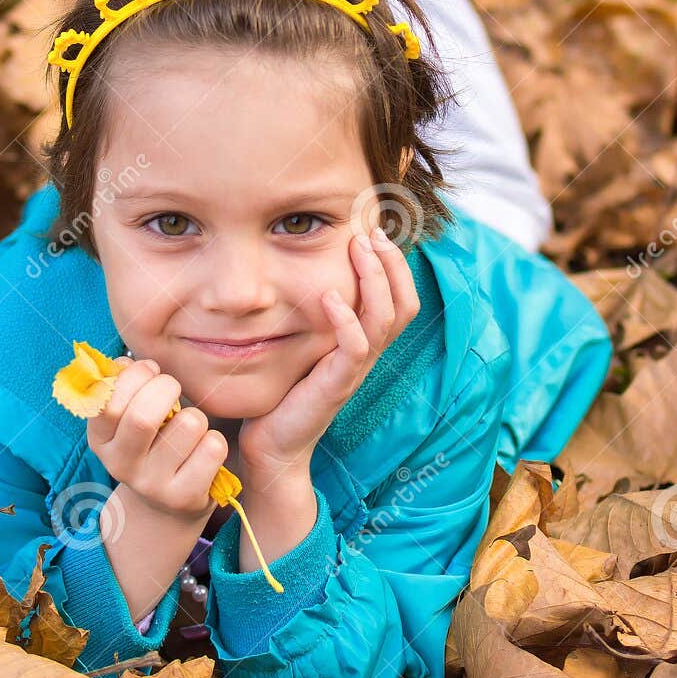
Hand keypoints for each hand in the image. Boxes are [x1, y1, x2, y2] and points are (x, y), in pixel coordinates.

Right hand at [86, 356, 228, 520]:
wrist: (165, 505)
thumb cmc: (149, 444)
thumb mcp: (126, 418)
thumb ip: (122, 384)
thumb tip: (127, 362)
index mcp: (100, 440)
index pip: (108, 404)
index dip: (133, 376)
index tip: (151, 369)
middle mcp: (121, 466)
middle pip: (143, 418)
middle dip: (166, 388)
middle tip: (172, 387)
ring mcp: (153, 485)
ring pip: (189, 425)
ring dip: (196, 415)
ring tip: (189, 427)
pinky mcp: (185, 497)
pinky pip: (212, 448)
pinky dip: (214, 440)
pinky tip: (203, 450)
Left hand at [238, 227, 420, 485]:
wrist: (271, 445)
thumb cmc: (284, 392)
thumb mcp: (303, 344)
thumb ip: (313, 314)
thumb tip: (303, 270)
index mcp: (365, 344)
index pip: (401, 300)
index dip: (395, 266)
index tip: (373, 232)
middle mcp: (367, 356)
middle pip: (405, 305)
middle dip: (392, 263)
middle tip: (370, 232)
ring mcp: (354, 371)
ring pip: (386, 319)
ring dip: (374, 279)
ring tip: (357, 248)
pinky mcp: (336, 386)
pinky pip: (355, 348)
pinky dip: (346, 318)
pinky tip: (327, 295)